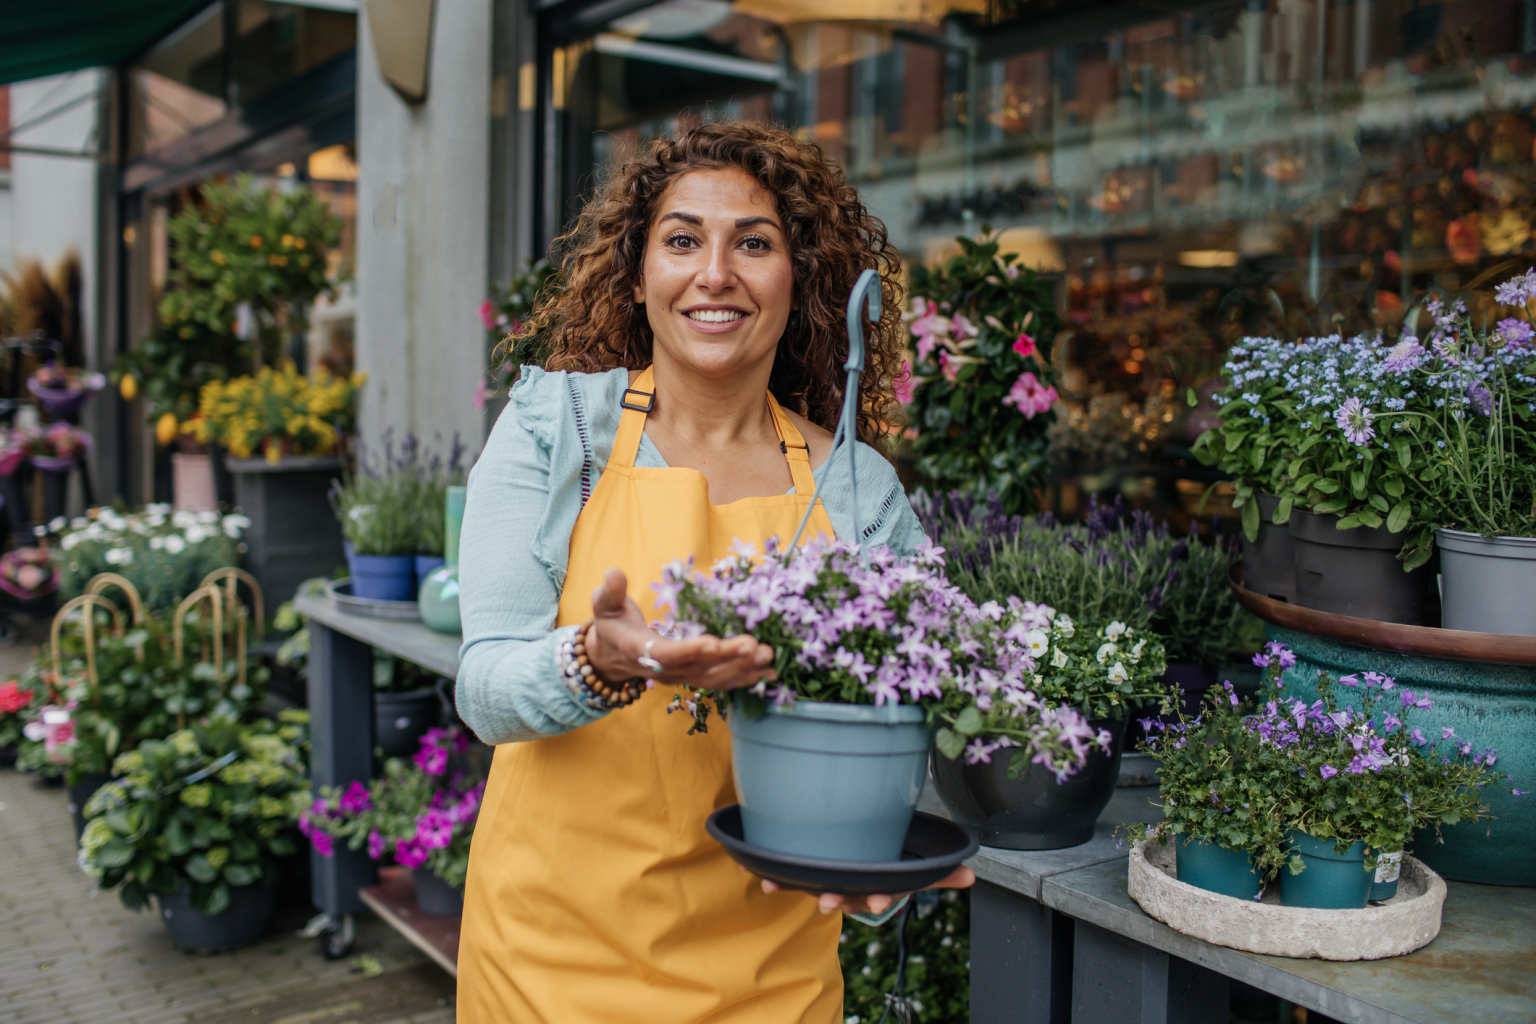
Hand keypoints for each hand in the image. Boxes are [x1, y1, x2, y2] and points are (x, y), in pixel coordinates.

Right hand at [585, 568, 775, 690]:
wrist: (611, 655)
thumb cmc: (611, 624)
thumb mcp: (604, 606)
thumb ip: (609, 591)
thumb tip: (612, 572)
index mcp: (641, 652)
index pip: (667, 654)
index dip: (689, 650)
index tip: (713, 643)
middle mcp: (663, 670)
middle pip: (698, 667)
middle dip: (728, 657)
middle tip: (754, 645)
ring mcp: (680, 677)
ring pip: (714, 677)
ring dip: (742, 669)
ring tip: (767, 657)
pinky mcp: (692, 677)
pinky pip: (720, 681)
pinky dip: (744, 678)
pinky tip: (768, 674)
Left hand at [758, 865, 975, 915]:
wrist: (862, 870)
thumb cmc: (890, 868)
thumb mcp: (916, 870)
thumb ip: (941, 873)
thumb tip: (970, 875)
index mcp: (879, 887)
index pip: (882, 895)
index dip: (879, 897)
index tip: (877, 899)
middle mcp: (854, 889)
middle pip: (847, 896)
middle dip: (838, 898)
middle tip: (826, 900)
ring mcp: (833, 883)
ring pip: (819, 888)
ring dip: (802, 890)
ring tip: (782, 889)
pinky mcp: (812, 876)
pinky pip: (794, 881)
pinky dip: (778, 881)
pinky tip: (764, 880)